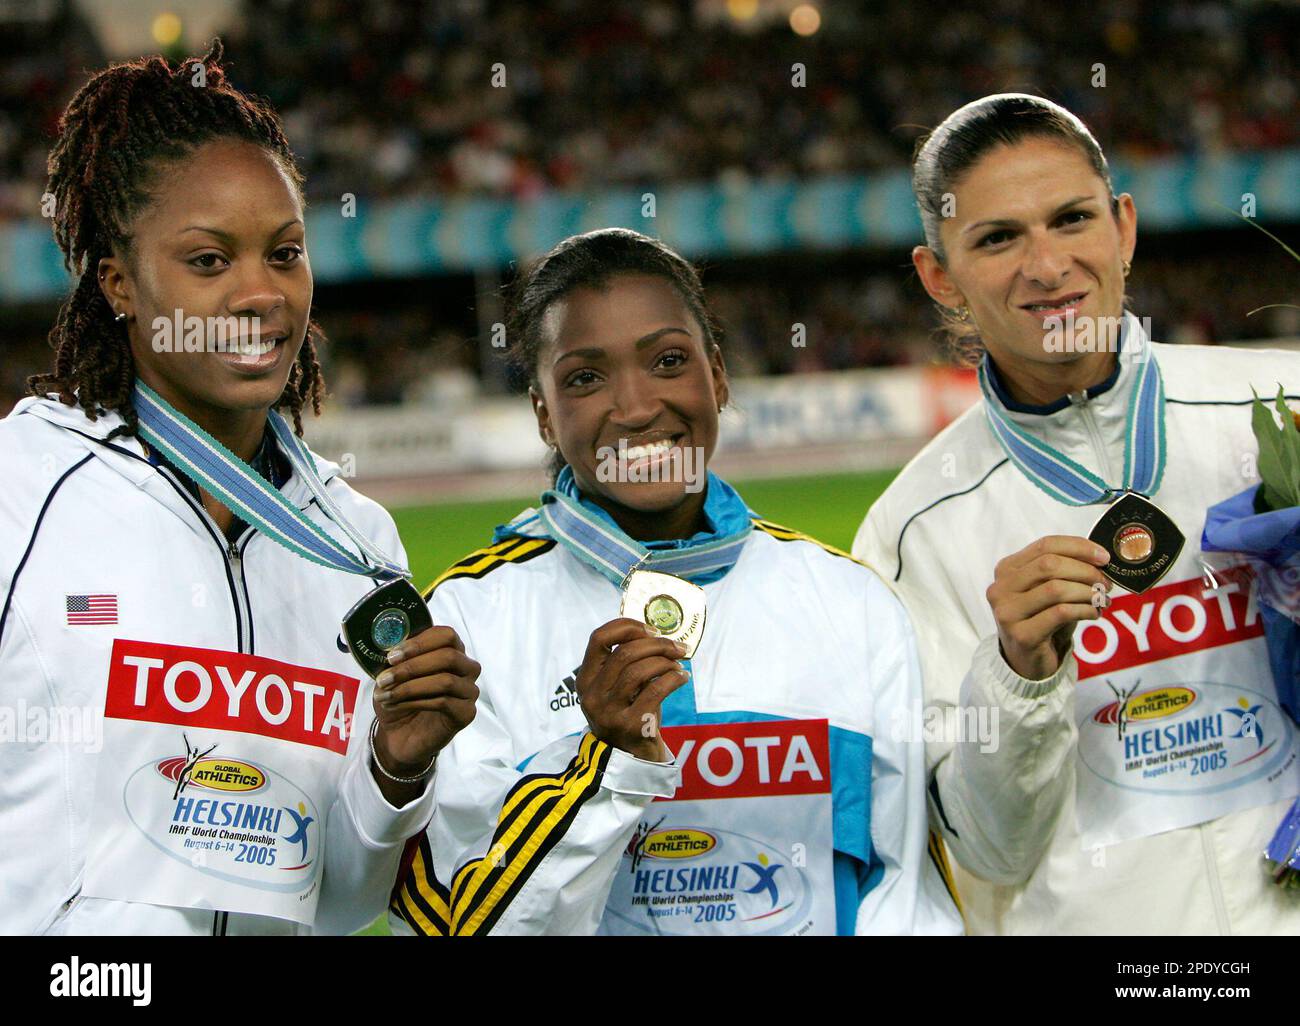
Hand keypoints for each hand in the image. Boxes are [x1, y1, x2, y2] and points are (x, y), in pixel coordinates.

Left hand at [372, 626, 479, 779]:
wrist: (399, 734)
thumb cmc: (400, 698)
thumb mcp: (393, 672)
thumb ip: (397, 657)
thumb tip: (389, 644)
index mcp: (452, 650)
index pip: (446, 635)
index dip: (419, 642)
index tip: (392, 655)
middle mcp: (467, 668)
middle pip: (449, 656)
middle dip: (412, 666)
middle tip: (385, 677)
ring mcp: (469, 691)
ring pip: (445, 681)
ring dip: (409, 687)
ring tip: (385, 694)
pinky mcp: (466, 714)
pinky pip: (443, 702)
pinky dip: (414, 702)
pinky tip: (394, 705)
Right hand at [575, 618, 689, 761]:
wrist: (631, 758)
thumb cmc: (629, 713)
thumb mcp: (618, 687)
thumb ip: (627, 662)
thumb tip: (656, 632)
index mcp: (586, 679)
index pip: (598, 638)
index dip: (627, 627)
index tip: (652, 630)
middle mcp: (592, 695)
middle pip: (624, 653)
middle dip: (657, 644)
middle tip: (678, 647)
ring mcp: (609, 712)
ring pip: (639, 670)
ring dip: (665, 662)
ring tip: (679, 665)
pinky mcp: (630, 726)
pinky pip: (655, 691)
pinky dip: (673, 679)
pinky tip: (682, 677)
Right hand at [986, 535, 1112, 679]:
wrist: (1027, 661)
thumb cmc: (1042, 619)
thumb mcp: (1048, 590)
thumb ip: (1064, 570)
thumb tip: (1100, 558)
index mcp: (1006, 569)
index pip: (1045, 545)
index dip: (1078, 547)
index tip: (1104, 557)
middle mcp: (1001, 588)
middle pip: (1050, 565)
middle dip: (1085, 571)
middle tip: (1106, 583)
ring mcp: (1008, 612)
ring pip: (1056, 589)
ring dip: (1087, 592)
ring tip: (1102, 599)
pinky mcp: (1022, 634)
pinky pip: (1061, 613)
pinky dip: (1084, 610)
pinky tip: (1093, 613)